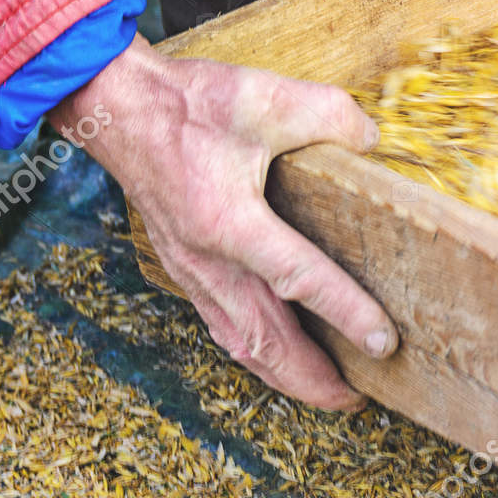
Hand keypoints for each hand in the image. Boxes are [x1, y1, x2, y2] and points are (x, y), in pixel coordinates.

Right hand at [54, 35, 398, 410]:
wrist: (113, 108)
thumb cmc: (186, 104)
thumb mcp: (265, 96)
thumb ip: (329, 116)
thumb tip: (372, 141)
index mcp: (227, 223)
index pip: (299, 280)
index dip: (346, 314)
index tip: (385, 343)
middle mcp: (207, 261)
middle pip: (266, 342)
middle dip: (314, 381)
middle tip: (360, 401)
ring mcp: (192, 271)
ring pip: (243, 344)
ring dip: (287, 376)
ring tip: (331, 392)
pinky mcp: (186, 269)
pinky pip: (225, 327)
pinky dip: (259, 353)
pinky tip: (283, 360)